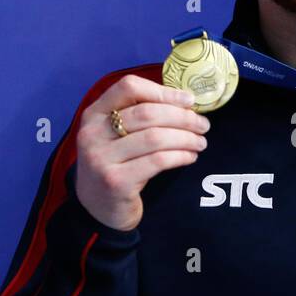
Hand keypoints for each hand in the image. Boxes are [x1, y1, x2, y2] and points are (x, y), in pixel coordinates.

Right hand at [74, 74, 209, 232]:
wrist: (98, 208)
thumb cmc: (117, 164)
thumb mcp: (117, 135)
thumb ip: (139, 115)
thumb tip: (185, 101)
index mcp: (94, 114)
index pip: (129, 87)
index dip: (163, 91)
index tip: (188, 100)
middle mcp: (93, 133)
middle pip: (147, 113)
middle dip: (183, 117)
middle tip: (203, 125)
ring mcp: (101, 158)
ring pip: (155, 137)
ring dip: (186, 138)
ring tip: (200, 142)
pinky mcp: (116, 181)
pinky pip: (158, 161)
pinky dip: (180, 156)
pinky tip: (190, 157)